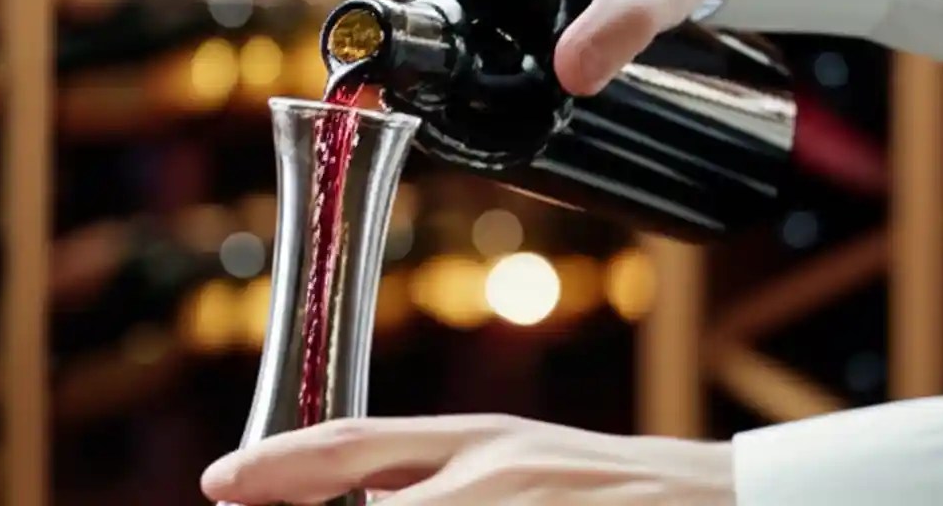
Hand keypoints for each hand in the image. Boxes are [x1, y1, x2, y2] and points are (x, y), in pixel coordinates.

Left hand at [201, 414, 735, 504]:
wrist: (723, 502)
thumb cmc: (616, 490)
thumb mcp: (522, 462)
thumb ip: (444, 475)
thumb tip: (366, 499)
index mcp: (485, 443)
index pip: (359, 443)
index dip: (281, 461)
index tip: (219, 481)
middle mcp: (497, 478)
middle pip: (375, 502)